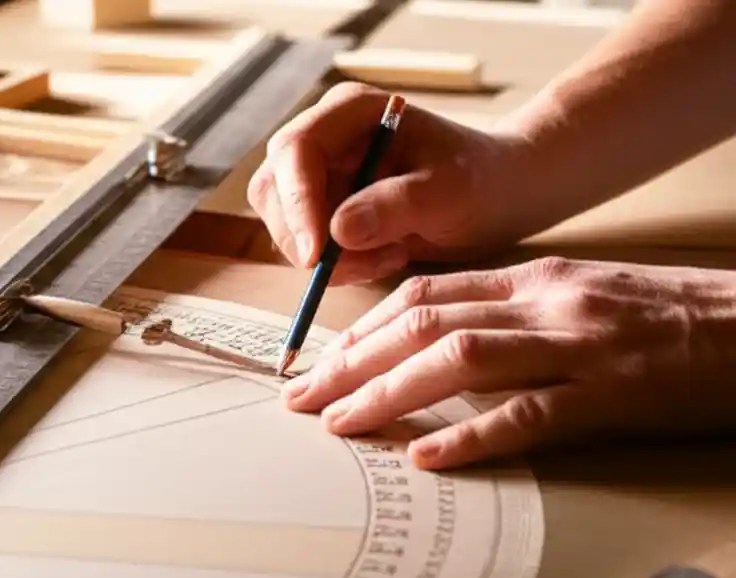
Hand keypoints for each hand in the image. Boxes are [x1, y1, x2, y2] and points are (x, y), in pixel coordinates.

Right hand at [247, 83, 530, 283]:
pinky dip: (339, 265)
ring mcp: (321, 175)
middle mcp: (325, 139)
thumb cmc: (483, 179)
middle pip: (275, 190)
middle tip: (359, 265)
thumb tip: (336, 232)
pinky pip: (306, 246)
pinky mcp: (325, 209)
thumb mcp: (449, 191)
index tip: (317, 255)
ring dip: (328, 258)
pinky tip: (385, 257)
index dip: (297, 204)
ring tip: (387, 256)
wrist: (501, 195)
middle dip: (306, 238)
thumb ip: (394, 206)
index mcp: (349, 113)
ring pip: (285, 225)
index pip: (295, 152)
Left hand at [282, 257, 735, 468]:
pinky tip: (428, 458)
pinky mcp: (614, 396)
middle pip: (424, 323)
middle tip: (299, 397)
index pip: (425, 294)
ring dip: (388, 392)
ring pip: (460, 362)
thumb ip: (513, 310)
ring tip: (339, 423)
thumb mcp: (583, 295)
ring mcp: (579, 347)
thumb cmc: (675, 318)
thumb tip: (439, 339)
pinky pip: (530, 416)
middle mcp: (546, 304)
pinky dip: (472, 436)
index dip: (362, 328)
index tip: (322, 359)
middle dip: (351, 360)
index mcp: (536, 278)